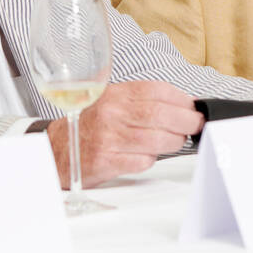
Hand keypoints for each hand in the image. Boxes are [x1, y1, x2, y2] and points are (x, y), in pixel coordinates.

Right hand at [45, 81, 203, 188]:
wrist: (57, 149)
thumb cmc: (90, 125)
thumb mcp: (113, 102)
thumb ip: (143, 101)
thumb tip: (184, 105)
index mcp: (116, 93)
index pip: (158, 91)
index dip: (182, 100)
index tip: (193, 109)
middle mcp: (111, 112)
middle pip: (161, 115)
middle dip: (186, 122)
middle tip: (194, 127)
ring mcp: (108, 137)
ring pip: (156, 139)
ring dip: (173, 142)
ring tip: (175, 142)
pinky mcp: (106, 160)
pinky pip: (142, 161)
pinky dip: (151, 159)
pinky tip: (147, 156)